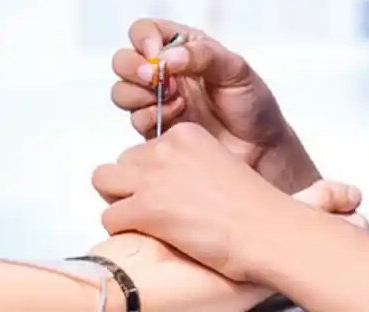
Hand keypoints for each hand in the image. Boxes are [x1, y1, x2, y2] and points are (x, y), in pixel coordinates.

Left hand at [93, 123, 364, 282]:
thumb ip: (189, 164)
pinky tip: (149, 235)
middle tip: (155, 208)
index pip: (145, 147)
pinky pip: (109, 216)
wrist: (265, 230)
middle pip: (122, 161)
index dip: (152, 172)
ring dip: (118, 200)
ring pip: (103, 180)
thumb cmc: (253, 207)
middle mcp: (165, 148)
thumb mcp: (221, 164)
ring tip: (142, 219)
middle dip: (131, 185)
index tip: (172, 192)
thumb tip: (168, 184)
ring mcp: (153, 177)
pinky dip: (122, 229)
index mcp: (186, 133)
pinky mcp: (146, 209)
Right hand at [110, 19, 320, 192]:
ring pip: (122, 91)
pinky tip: (177, 118)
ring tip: (174, 100)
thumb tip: (167, 58)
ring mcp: (159, 101)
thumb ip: (203, 56)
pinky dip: (149, 117)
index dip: (143, 39)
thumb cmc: (252, 104)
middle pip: (124, 61)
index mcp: (183, 48)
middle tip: (155, 79)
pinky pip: (134, 120)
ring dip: (138, 94)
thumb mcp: (236, 70)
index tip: (157, 55)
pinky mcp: (157, 130)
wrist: (261, 149)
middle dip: (133, 68)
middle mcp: (165, 73)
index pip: (145, 31)